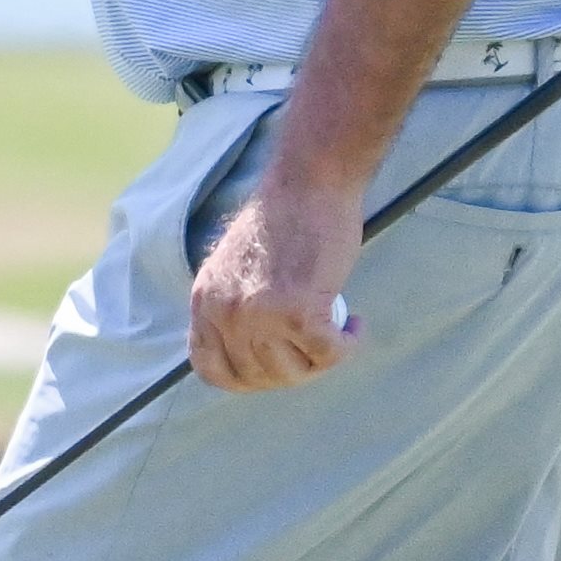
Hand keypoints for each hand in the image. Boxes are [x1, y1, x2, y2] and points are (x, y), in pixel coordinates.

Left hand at [187, 177, 358, 391]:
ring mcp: (260, 316)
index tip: (271, 371)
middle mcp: (226, 312)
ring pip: (293, 372)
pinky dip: (348, 345)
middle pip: (257, 376)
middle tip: (316, 350)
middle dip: (292, 372)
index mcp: (205, 299)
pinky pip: (328, 354)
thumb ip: (235, 305)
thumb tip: (254, 349)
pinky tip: (355, 326)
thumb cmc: (283, 215)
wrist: (308, 182)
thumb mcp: (235, 266)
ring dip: (321, 360)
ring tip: (338, 333)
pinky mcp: (299, 314)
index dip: (243, 379)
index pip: (210, 367)